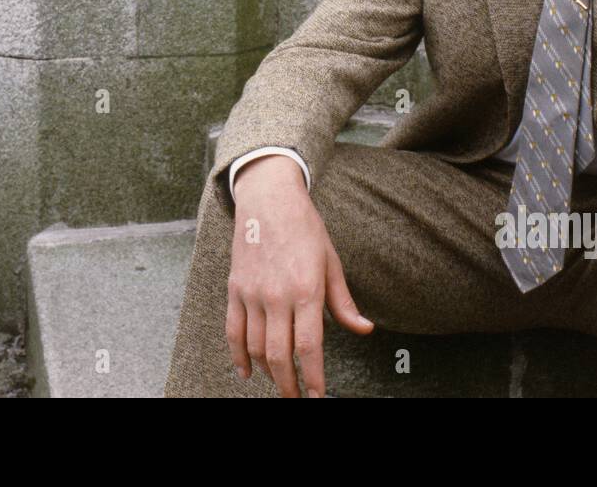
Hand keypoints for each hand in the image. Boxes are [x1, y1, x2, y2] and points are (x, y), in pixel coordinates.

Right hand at [227, 155, 374, 396]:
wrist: (269, 198)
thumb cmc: (305, 227)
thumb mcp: (331, 262)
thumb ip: (343, 302)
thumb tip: (364, 329)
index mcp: (305, 289)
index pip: (309, 347)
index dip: (313, 378)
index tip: (318, 396)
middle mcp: (276, 295)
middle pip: (279, 355)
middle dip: (289, 384)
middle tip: (297, 398)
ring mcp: (252, 293)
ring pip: (255, 347)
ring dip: (268, 372)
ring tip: (279, 382)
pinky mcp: (235, 289)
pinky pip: (233, 331)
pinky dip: (238, 356)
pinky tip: (247, 371)